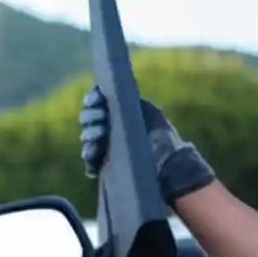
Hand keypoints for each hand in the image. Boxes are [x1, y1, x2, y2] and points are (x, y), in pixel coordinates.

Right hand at [78, 85, 216, 204]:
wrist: (170, 164)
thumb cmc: (163, 136)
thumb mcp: (150, 112)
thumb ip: (130, 100)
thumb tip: (109, 90)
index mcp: (118, 113)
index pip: (96, 102)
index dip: (92, 99)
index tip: (96, 100)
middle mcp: (108, 128)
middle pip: (88, 119)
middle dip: (90, 116)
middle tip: (101, 117)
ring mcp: (105, 147)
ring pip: (87, 138)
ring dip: (89, 134)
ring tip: (100, 134)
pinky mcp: (105, 166)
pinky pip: (90, 160)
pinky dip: (89, 156)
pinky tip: (92, 153)